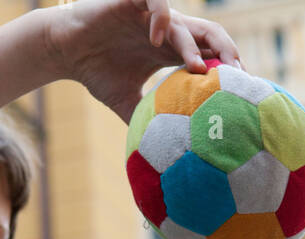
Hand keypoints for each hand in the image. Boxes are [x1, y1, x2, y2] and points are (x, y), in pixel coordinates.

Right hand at [45, 0, 245, 123]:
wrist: (65, 49)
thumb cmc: (96, 73)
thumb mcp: (127, 103)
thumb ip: (148, 122)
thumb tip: (161, 157)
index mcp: (173, 52)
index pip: (211, 56)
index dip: (227, 70)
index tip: (238, 93)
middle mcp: (169, 31)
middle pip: (211, 35)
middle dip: (227, 53)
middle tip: (234, 78)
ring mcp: (153, 15)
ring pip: (187, 22)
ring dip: (196, 45)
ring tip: (196, 69)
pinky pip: (157, 1)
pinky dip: (162, 18)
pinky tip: (157, 41)